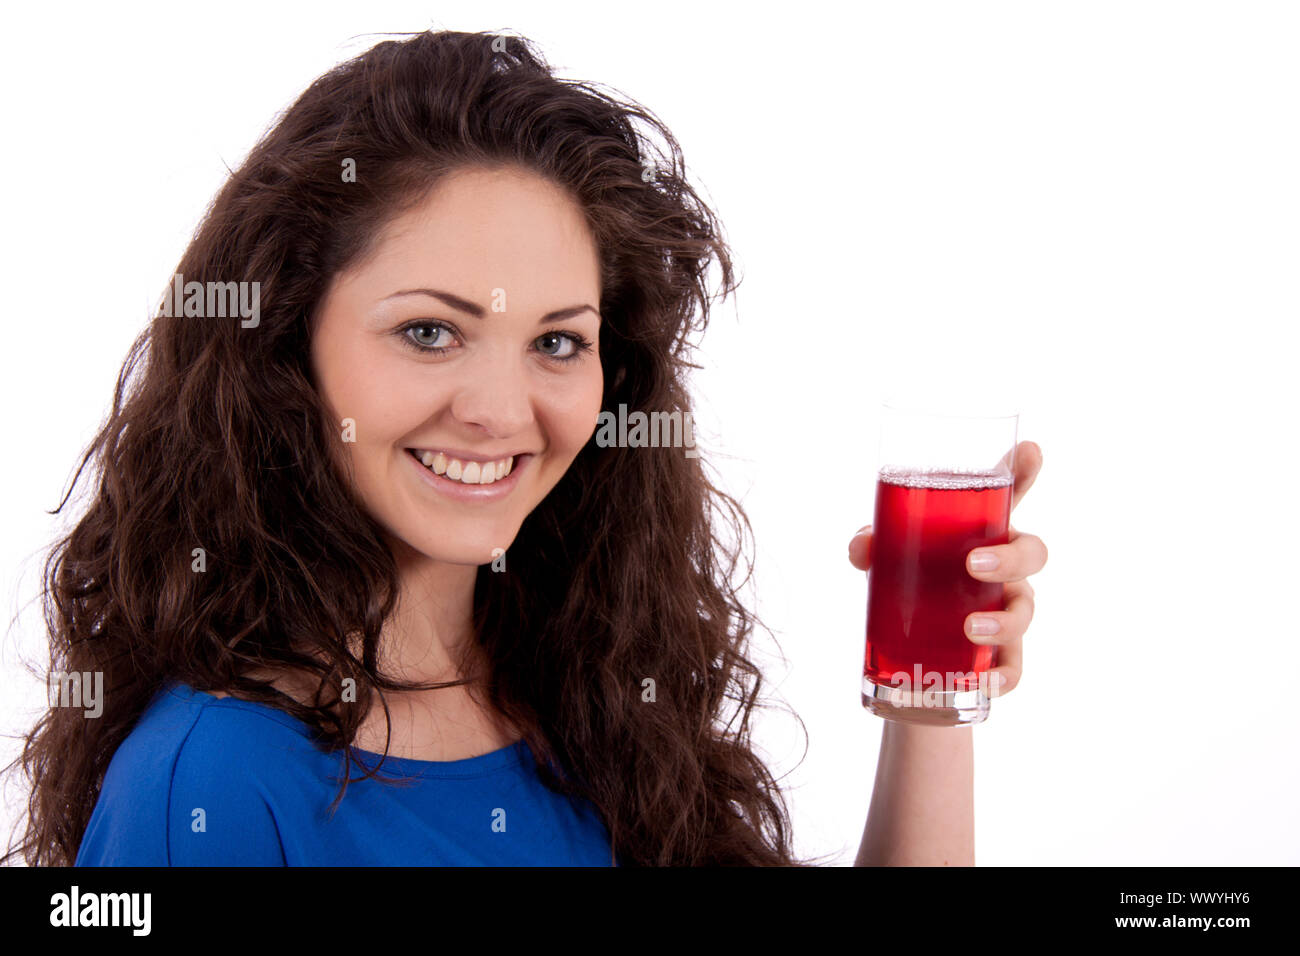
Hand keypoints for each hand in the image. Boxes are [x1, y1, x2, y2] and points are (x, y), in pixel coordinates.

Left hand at [846, 441, 1047, 697]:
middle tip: (973, 563)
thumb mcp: (887, 561)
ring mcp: (1008, 610)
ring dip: (1003, 619)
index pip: (1009, 496)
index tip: (1029, 450)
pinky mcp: (1002, 656)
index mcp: (982, 532)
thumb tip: (861, 547)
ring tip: (969, 628)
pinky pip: (1016, 667)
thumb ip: (873, 545)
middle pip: (1032, 552)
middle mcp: (1004, 567)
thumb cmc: (911, 585)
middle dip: (1011, 556)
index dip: (1023, 472)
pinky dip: (1004, 675)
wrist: (914, 659)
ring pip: (1026, 610)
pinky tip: (984, 681)